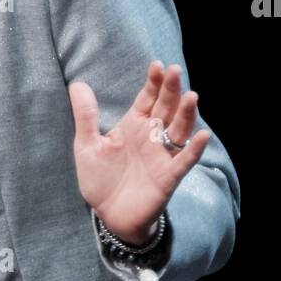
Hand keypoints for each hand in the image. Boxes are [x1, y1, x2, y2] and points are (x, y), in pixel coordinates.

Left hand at [68, 61, 210, 244]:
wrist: (109, 215)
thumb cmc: (101, 180)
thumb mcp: (87, 145)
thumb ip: (85, 116)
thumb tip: (78, 84)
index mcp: (134, 126)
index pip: (147, 99)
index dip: (153, 83)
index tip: (157, 65)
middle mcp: (152, 137)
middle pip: (166, 108)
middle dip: (171, 90)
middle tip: (175, 71)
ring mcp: (162, 156)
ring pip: (179, 130)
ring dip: (186, 114)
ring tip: (191, 96)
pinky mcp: (168, 177)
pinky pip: (184, 161)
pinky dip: (194, 150)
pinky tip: (202, 136)